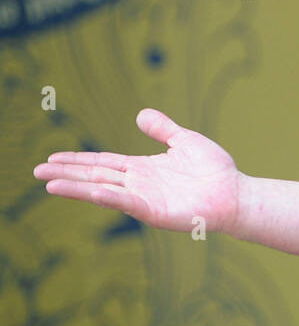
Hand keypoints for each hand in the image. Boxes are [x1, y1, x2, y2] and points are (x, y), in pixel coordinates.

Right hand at [34, 108, 242, 233]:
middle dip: (66, 173)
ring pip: (102, 190)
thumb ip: (163, 128)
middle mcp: (139, 184)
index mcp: (143, 169)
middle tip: (36, 171)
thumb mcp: (185, 141)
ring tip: (48, 184)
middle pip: (94, 176)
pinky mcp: (155, 211)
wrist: (235, 193)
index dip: (77, 160)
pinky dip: (105, 196)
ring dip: (75, 187)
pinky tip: (85, 191)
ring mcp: (145, 199)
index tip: (52, 158)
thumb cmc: (215, 170)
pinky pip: (125, 202)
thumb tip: (140, 114)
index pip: (102, 163)